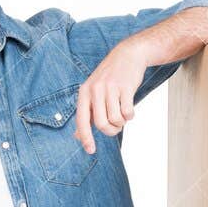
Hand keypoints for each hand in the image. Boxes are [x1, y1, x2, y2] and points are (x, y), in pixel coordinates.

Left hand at [73, 36, 147, 154]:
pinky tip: (130, 110)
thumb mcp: (92, 92)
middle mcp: (95, 89)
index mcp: (84, 92)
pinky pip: (127, 112)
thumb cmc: (110, 77)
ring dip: (121, 123)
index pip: (81, 120)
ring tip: (123, 116)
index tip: (91, 151)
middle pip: (100, 123)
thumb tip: (77, 136)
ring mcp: (110, 87)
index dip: (86, 138)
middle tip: (116, 127)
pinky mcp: (125, 87)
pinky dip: (130, 116)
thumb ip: (86, 114)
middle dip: (110, 131)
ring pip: (114, 119)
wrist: (127, 55)